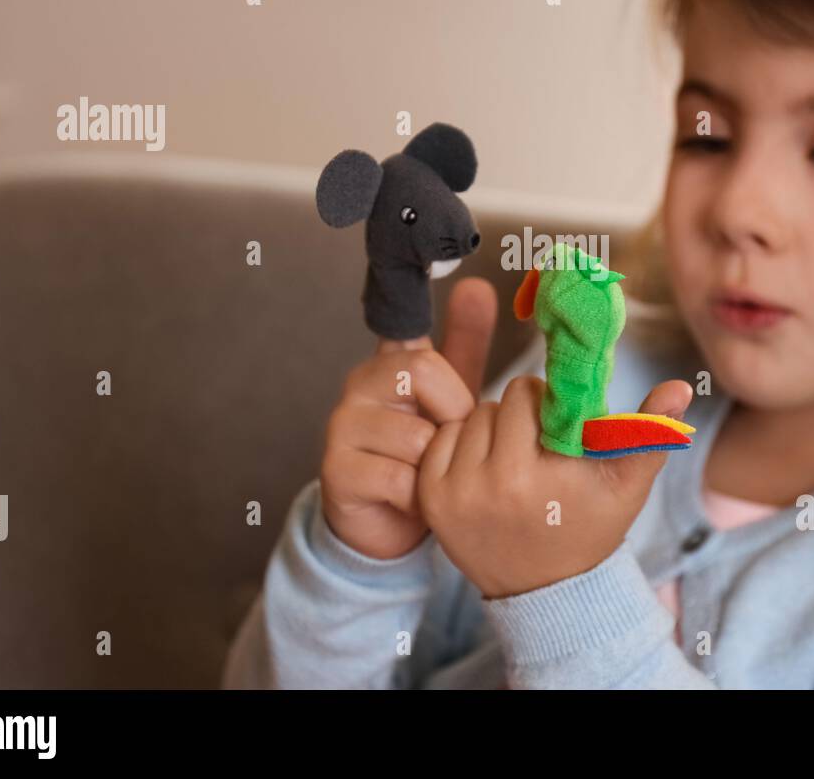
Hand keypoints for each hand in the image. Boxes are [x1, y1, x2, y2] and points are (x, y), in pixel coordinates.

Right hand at [320, 277, 497, 559]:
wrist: (387, 526)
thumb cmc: (422, 457)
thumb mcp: (449, 400)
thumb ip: (464, 345)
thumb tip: (477, 286)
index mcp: (389, 364)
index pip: (420, 341)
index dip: (444, 349)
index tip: (459, 372)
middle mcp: (359, 386)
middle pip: (421, 371)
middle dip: (453, 416)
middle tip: (452, 446)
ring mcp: (342, 427)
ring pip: (416, 435)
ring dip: (437, 467)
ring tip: (432, 478)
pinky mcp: (337, 471)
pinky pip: (398, 477)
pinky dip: (418, 498)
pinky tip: (415, 503)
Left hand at [417, 374, 692, 598]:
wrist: (547, 592)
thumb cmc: (590, 528)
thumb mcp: (627, 485)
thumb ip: (652, 432)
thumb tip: (681, 385)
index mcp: (529, 474)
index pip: (523, 392)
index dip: (545, 404)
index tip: (558, 432)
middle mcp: (482, 484)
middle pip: (493, 404)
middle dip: (518, 417)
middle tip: (537, 449)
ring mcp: (450, 494)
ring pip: (466, 420)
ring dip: (489, 431)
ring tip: (513, 463)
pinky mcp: (428, 500)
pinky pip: (439, 442)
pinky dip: (461, 449)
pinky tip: (486, 474)